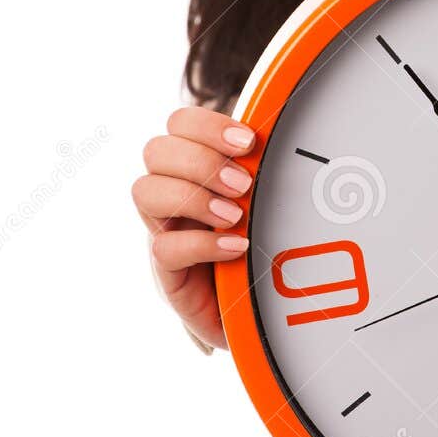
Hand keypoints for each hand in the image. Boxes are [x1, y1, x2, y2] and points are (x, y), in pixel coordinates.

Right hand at [131, 107, 256, 351]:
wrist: (258, 312)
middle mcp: (173, 194)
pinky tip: (236, 246)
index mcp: (197, 166)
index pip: (179, 124)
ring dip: (195, 197)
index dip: (208, 125)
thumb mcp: (270, 200)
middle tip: (243, 185)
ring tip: (236, 216)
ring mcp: (165, 231)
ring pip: (145, 191)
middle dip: (203, 161)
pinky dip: (203, 243)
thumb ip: (268, 170)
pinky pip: (163, 247)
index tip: (248, 143)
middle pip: (155, 150)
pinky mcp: (168, 271)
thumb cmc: (263, 246)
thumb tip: (293, 139)